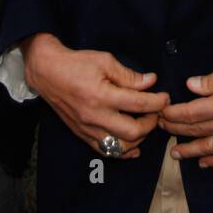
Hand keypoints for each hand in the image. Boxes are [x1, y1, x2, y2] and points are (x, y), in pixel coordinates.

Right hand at [23, 33, 168, 158]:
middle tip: (156, 112)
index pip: (138, 104)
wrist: (47, 72)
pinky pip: (105, 151)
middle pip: (133, 131)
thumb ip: (129, 75)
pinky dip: (122, 152)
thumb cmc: (76, 63)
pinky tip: (133, 147)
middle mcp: (94, 116)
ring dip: (139, 139)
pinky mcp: (81, 134)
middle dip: (151, 123)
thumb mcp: (105, 61)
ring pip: (120, 147)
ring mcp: (87, 128)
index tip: (165, 97)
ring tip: (145, 125)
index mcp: (101, 95)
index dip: (157, 102)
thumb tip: (151, 82)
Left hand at [159, 55, 212, 167]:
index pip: (190, 113)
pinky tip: (204, 162)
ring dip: (190, 151)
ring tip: (175, 153)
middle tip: (160, 127)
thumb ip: (210, 80)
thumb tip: (190, 86)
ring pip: (209, 148)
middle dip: (175, 128)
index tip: (161, 111)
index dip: (173, 113)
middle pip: (195, 130)